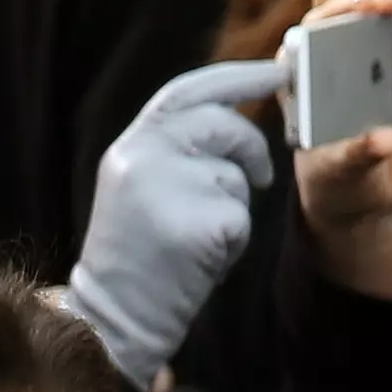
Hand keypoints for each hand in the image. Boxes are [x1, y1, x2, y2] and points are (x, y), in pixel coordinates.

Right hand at [67, 58, 286, 389]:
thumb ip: (176, 149)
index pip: (186, 92)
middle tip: (263, 176)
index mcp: (131, 146)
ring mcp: (169, 191)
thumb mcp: (140, 189)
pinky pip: (241, 219)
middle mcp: (144, 158)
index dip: (236, 78)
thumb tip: (236, 115)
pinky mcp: (198, 227)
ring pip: (236, 177)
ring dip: (234, 208)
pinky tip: (204, 261)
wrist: (114, 320)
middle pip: (223, 125)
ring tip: (199, 239)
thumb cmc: (137, 260)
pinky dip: (234, 243)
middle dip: (252, 149)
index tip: (277, 71)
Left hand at [290, 0, 391, 301]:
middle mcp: (334, 52)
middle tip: (382, 4)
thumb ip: (356, 156)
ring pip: (379, 2)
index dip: (331, 16)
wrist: (370, 194)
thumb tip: (383, 141)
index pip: (313, 27)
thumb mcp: (340, 175)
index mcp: (304, 73)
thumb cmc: (340, 182)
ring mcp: (372, 51)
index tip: (350, 17)